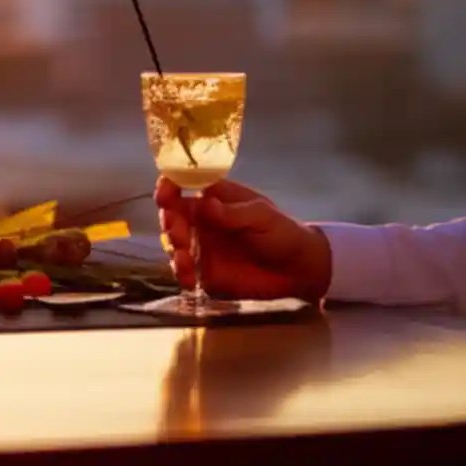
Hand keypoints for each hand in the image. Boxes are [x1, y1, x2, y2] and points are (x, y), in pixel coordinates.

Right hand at [155, 177, 330, 301]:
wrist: (299, 270)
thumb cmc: (282, 233)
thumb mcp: (262, 216)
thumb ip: (232, 213)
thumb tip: (204, 203)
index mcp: (214, 199)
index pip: (183, 186)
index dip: (169, 187)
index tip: (166, 195)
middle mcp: (202, 220)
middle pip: (172, 215)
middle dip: (170, 223)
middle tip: (179, 234)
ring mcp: (201, 247)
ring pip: (173, 244)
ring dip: (173, 249)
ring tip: (185, 259)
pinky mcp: (203, 272)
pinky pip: (184, 271)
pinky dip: (181, 274)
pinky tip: (189, 279)